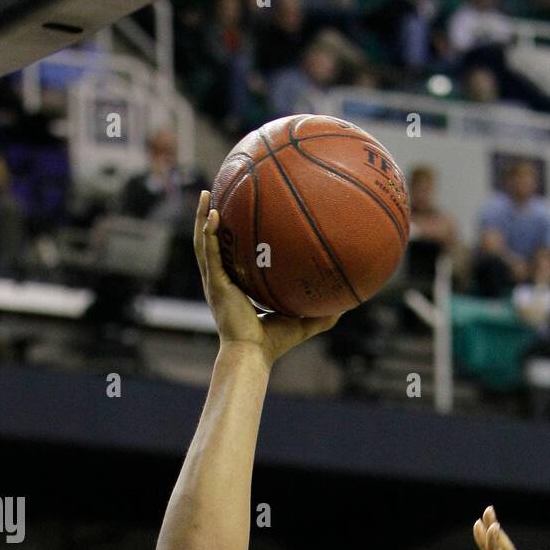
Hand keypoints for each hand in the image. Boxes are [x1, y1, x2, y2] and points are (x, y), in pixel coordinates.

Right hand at [193, 190, 338, 363]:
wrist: (253, 355)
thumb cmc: (273, 344)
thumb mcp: (301, 323)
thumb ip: (320, 314)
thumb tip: (347, 306)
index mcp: (236, 288)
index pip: (230, 257)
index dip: (230, 237)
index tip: (236, 216)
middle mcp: (222, 282)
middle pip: (211, 243)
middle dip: (210, 218)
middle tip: (216, 194)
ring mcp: (216, 282)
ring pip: (203, 242)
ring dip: (202, 217)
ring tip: (207, 194)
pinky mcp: (216, 285)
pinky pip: (209, 252)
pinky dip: (209, 232)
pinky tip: (214, 213)